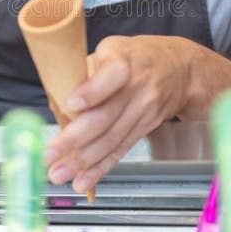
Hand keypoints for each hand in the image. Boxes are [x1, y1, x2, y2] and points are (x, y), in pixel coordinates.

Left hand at [46, 35, 189, 192]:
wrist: (180, 69)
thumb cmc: (135, 57)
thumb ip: (82, 73)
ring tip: (59, 174)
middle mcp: (137, 87)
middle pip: (106, 116)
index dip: (92, 91)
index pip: (112, 75)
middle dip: (75, 139)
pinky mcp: (145, 128)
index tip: (71, 104)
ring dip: (82, 161)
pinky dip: (99, 169)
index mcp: (125, 60)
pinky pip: (120, 150)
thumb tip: (55, 102)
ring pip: (111, 139)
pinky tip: (83, 181)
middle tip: (50, 154)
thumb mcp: (110, 50)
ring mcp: (143, 111)